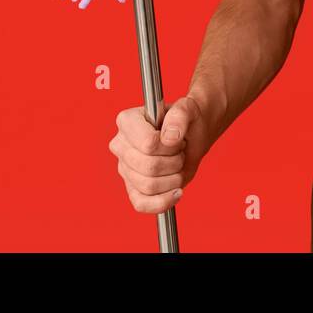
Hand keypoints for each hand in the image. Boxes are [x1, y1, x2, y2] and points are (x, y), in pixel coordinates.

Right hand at [109, 95, 207, 213]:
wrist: (193, 135)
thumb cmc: (188, 119)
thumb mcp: (189, 108)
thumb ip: (180, 115)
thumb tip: (169, 138)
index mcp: (127, 121)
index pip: (148, 144)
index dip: (170, 146)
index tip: (177, 138)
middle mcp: (120, 145)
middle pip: (149, 167)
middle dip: (174, 162)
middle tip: (180, 151)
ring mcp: (125, 168)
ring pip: (148, 186)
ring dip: (173, 178)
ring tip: (178, 164)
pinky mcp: (133, 188)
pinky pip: (141, 204)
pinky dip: (162, 202)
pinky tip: (177, 192)